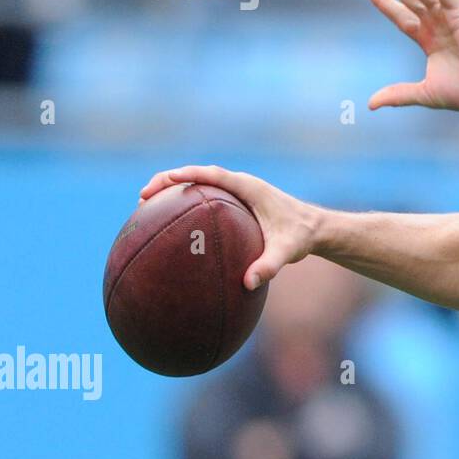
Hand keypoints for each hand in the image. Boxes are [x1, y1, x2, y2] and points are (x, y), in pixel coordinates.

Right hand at [137, 165, 318, 289]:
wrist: (316, 228)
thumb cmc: (301, 236)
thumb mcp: (287, 252)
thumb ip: (269, 266)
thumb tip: (248, 283)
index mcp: (250, 187)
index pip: (212, 174)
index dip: (186, 175)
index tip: (163, 181)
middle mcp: (241, 185)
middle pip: (198, 175)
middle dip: (169, 181)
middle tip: (142, 197)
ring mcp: (238, 192)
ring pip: (200, 184)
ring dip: (174, 191)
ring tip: (145, 208)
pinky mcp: (236, 202)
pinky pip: (206, 197)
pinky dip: (186, 204)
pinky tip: (170, 225)